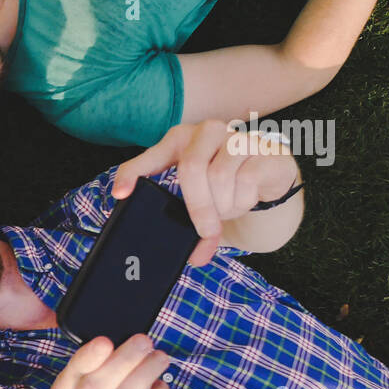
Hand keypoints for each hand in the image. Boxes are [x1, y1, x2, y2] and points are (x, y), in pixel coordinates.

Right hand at [47, 335, 176, 388]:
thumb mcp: (103, 372)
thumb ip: (105, 357)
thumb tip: (129, 342)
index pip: (67, 379)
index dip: (86, 359)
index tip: (105, 341)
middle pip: (94, 387)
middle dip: (122, 360)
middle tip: (144, 341)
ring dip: (145, 372)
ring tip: (160, 357)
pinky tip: (162, 386)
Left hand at [114, 119, 298, 265]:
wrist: (268, 172)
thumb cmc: (224, 183)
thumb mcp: (200, 196)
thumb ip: (187, 220)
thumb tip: (193, 257)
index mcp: (179, 141)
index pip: (148, 158)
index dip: (131, 175)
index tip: (120, 195)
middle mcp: (205, 131)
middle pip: (191, 169)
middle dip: (198, 207)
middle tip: (206, 231)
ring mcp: (234, 137)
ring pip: (220, 177)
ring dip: (225, 205)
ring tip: (229, 207)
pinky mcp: (261, 148)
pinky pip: (247, 180)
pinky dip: (245, 199)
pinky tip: (248, 196)